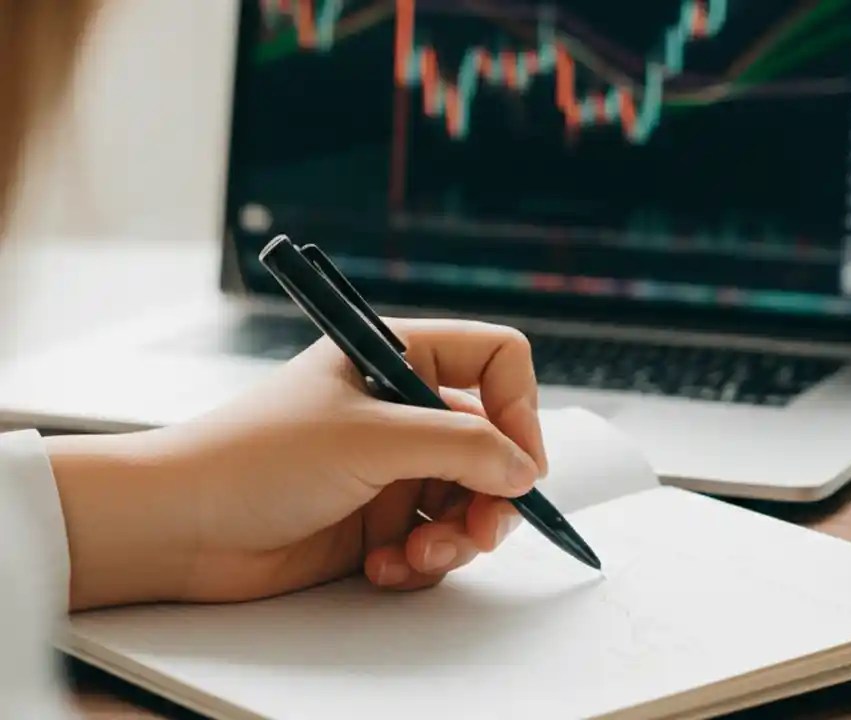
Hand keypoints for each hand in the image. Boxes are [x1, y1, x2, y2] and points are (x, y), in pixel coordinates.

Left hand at [47, 319, 546, 610]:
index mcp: (398, 357)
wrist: (179, 529)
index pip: (495, 360)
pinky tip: (382, 567)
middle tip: (480, 531)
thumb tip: (523, 469)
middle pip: (493, 444)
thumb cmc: (255, 458)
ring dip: (456, 535)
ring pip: (471, 500)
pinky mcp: (379, 520)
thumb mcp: (370, 438)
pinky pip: (436, 540)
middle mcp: (402, 409)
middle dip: (491, 494)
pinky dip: (421, 560)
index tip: (519, 461)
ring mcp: (392, 466)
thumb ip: (461, 447)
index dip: (520, 408)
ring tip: (416, 554)